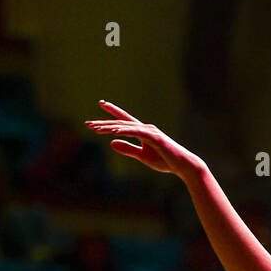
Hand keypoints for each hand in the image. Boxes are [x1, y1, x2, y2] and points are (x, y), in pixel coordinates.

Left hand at [85, 101, 202, 179]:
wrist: (183, 166)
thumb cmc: (165, 161)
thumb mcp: (142, 156)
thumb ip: (128, 149)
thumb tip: (111, 143)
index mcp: (142, 132)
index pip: (124, 120)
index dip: (112, 112)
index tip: (100, 104)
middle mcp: (145, 128)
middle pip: (120, 122)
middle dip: (103, 122)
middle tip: (88, 123)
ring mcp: (149, 131)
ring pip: (125, 126)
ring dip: (109, 127)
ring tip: (95, 128)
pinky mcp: (154, 137)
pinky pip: (136, 132)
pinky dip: (124, 131)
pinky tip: (113, 131)